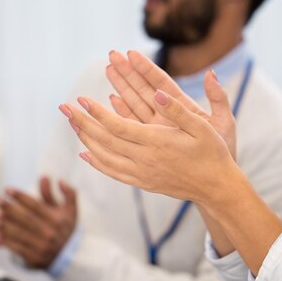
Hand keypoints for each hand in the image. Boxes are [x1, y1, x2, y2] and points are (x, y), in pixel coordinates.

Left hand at [0, 177, 77, 268]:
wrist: (69, 256)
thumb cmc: (66, 228)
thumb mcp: (70, 210)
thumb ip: (63, 192)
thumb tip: (45, 177)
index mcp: (57, 219)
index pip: (35, 206)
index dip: (20, 197)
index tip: (7, 190)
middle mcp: (49, 233)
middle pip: (25, 218)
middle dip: (8, 208)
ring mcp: (41, 246)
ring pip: (19, 233)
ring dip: (3, 225)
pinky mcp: (33, 257)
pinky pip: (16, 248)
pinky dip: (3, 241)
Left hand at [60, 87, 237, 206]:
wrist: (216, 188)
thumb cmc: (213, 154)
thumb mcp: (203, 127)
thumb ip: (178, 110)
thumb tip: (159, 92)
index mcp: (157, 142)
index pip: (118, 126)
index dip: (97, 113)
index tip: (81, 99)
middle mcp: (145, 160)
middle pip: (105, 141)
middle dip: (82, 123)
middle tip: (65, 108)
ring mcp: (142, 174)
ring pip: (105, 158)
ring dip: (86, 140)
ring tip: (72, 125)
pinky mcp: (143, 183)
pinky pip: (114, 173)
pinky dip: (97, 163)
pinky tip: (86, 155)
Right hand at [106, 50, 236, 159]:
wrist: (217, 178)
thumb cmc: (223, 149)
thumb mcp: (225, 122)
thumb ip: (218, 98)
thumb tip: (211, 73)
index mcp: (184, 107)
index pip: (161, 82)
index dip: (146, 68)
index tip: (132, 53)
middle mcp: (168, 115)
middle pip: (144, 89)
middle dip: (128, 72)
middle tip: (112, 55)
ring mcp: (159, 128)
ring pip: (135, 104)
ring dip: (121, 87)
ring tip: (108, 69)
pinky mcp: (153, 141)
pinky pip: (134, 125)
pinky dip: (123, 113)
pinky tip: (112, 100)